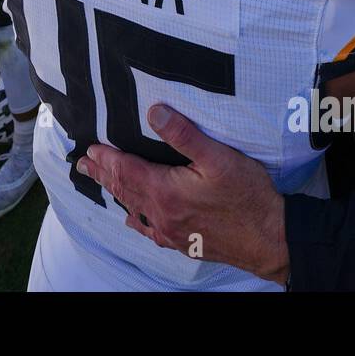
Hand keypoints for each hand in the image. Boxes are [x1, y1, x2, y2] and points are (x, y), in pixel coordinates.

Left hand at [76, 103, 289, 284]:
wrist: (270, 240)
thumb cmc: (248, 197)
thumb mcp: (218, 157)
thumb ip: (184, 135)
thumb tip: (154, 112)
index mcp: (165, 191)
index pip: (126, 170)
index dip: (107, 158)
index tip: (91, 149)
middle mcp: (162, 214)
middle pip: (125, 190)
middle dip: (103, 174)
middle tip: (84, 164)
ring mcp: (172, 232)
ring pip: (135, 209)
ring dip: (116, 193)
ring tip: (102, 183)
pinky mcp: (184, 243)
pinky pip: (150, 229)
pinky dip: (137, 218)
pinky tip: (133, 219)